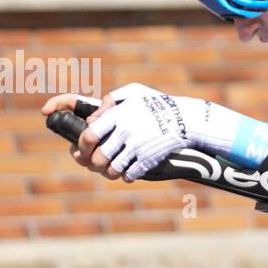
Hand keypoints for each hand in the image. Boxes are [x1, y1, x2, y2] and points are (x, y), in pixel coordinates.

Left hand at [46, 83, 207, 181]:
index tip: (82, 148)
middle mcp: (125, 133)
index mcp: (117, 116)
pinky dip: (126, 176)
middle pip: (97, 158)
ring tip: (111, 169)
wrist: (186, 119)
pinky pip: (129, 175)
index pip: (88, 136)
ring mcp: (137, 148)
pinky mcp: (149, 160)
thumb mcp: (133, 92)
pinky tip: (128, 171)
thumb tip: (92, 119)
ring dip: (108, 172)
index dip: (81, 146)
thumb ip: (110, 101)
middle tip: (95, 163)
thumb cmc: (157, 103)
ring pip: (112, 170)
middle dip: (93, 163)